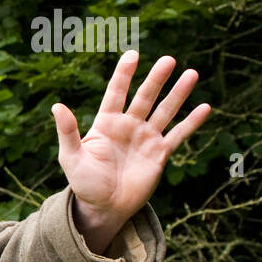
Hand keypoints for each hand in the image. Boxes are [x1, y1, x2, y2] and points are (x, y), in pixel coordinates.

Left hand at [52, 50, 210, 251]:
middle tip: (169, 59)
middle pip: (144, 97)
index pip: (116, 93)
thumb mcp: (71, 157)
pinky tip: (205, 107)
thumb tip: (57, 106)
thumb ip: (68, 132)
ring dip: (178, 94)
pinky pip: (178, 135)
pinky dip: (191, 122)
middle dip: (156, 79)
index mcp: (106, 123)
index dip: (124, 74)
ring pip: (165, 111)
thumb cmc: (84, 182)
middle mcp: (128, 126)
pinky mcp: (159, 154)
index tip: (133, 54)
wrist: (104, 207)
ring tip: (192, 74)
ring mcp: (145, 138)